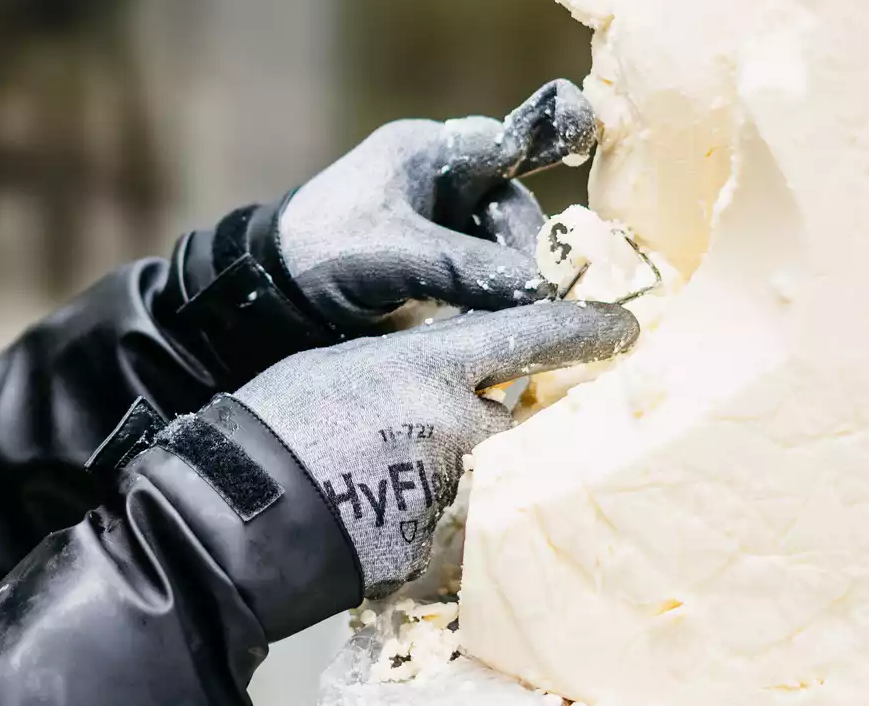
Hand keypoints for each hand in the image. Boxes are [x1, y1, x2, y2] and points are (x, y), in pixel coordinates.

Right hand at [230, 299, 638, 597]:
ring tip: (383, 466)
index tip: (624, 328)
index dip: (584, 330)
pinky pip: (445, 515)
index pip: (531, 337)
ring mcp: (450, 487)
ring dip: (448, 465)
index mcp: (432, 367)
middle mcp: (456, 425)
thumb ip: (407, 362)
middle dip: (499, 418)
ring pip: (478, 469)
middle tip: (453, 419)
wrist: (244, 509)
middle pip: (515, 418)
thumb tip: (436, 367)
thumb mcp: (347, 363)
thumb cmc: (280, 420)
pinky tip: (376, 505)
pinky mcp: (433, 540)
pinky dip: (419, 508)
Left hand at [278, 80, 597, 330]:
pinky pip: (493, 275)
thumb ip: (459, 265)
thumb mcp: (388, 255)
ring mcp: (449, 222)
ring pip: (510, 246)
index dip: (557, 132)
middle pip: (516, 209)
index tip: (590, 135)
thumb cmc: (319, 253)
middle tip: (540, 294)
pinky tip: (510, 324)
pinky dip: (504, 298)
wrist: (272, 295)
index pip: (508, 139)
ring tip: (524, 316)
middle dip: (531, 251)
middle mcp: (447, 179)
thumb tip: (538, 287)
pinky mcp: (448, 264)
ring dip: (520, 281)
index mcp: (429, 153)